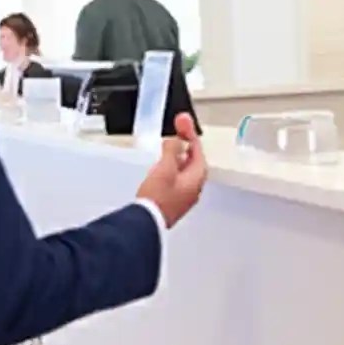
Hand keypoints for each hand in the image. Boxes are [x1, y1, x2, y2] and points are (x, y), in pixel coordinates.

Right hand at [136, 113, 207, 228]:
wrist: (146, 222)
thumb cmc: (157, 199)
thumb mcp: (165, 168)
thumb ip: (172, 151)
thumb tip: (176, 142)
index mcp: (196, 178)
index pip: (197, 151)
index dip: (190, 134)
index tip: (183, 122)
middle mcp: (193, 187)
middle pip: (192, 159)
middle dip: (185, 143)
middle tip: (178, 129)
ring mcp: (184, 195)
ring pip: (185, 168)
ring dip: (178, 154)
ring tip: (169, 145)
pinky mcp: (173, 200)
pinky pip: (177, 178)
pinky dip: (172, 166)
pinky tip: (163, 165)